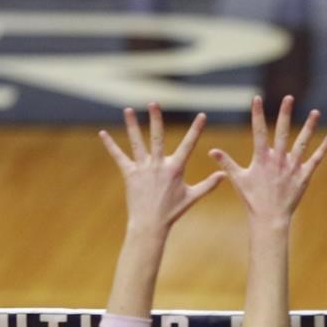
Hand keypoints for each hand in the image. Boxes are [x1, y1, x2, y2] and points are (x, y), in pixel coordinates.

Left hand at [99, 104, 222, 232]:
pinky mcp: (130, 174)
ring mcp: (143, 169)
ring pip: (137, 142)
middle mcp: (158, 165)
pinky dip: (111, 146)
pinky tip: (103, 134)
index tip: (202, 116)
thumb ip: (208, 185)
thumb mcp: (192, 197)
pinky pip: (119, 157)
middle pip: (157, 137)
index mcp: (175, 169)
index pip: (188, 145)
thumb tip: (224, 175)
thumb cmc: (172, 211)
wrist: (150, 224)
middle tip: (154, 103)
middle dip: (156, 119)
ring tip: (128, 110)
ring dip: (133, 126)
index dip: (196, 130)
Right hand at [210, 95, 326, 223]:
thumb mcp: (238, 179)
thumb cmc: (252, 199)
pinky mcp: (303, 176)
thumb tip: (212, 151)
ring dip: (309, 127)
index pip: (259, 131)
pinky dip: (323, 149)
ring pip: (302, 142)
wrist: (269, 217)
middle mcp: (278, 160)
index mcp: (262, 158)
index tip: (257, 98)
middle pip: (282, 132)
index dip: (257, 114)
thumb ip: (227, 163)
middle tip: (289, 97)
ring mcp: (292, 167)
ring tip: (316, 112)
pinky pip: (315, 160)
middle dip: (284, 113)